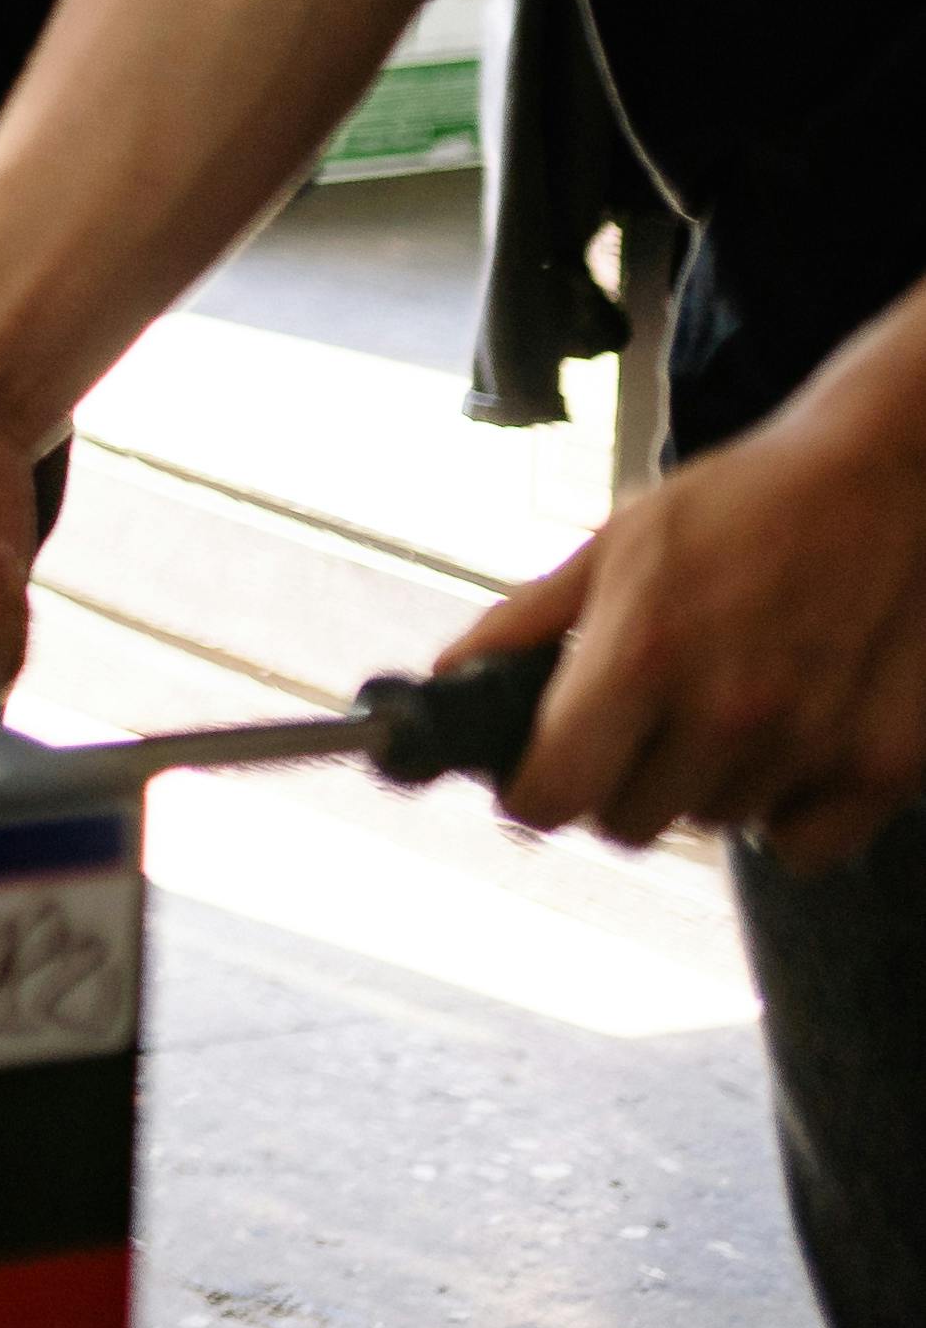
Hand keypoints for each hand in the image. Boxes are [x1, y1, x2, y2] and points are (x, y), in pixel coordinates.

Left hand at [471, 353, 925, 867]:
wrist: (882, 481)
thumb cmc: (739, 505)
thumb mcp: (615, 546)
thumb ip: (524, 622)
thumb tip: (446, 676)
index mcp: (644, 654)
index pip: (554, 792)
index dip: (527, 791)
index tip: (528, 776)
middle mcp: (726, 713)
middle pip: (626, 822)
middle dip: (613, 781)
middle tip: (634, 723)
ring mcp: (808, 746)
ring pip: (710, 824)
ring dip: (701, 783)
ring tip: (722, 700)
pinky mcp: (881, 768)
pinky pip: (800, 846)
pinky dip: (784, 811)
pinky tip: (781, 743)